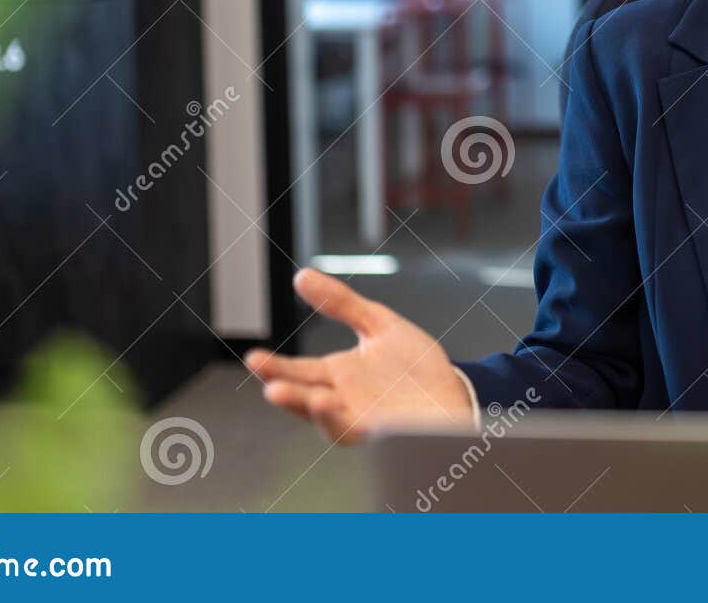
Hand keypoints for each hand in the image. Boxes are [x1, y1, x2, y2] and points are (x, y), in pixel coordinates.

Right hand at [243, 268, 473, 443]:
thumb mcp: (378, 324)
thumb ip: (341, 304)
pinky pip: (358, 430)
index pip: (300, 371)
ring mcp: (363, 418)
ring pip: (328, 419)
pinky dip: (339, 420)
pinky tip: (330, 405)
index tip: (252, 357)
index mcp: (339, 374)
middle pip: (306, 397)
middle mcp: (344, 400)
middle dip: (285, 391)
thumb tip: (301, 275)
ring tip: (293, 395)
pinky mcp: (384, 432)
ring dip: (309, 410)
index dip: (276, 367)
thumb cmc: (414, 367)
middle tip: (267, 383)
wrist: (455, 394)